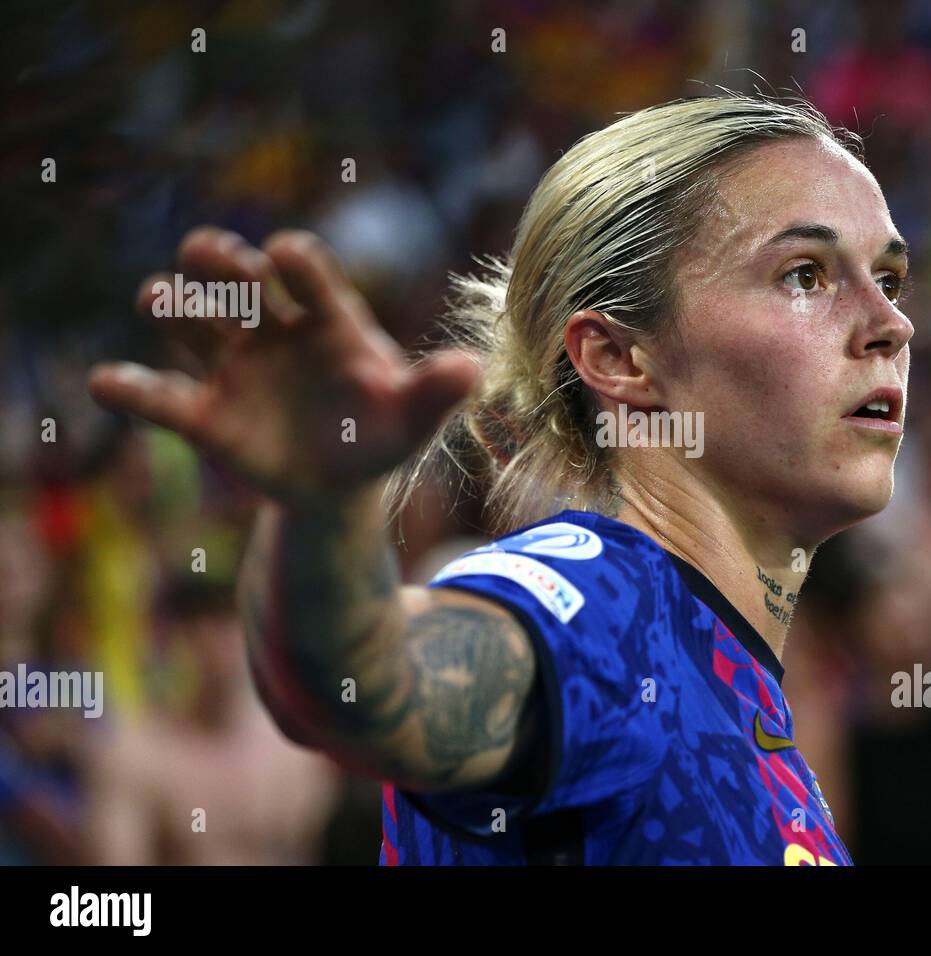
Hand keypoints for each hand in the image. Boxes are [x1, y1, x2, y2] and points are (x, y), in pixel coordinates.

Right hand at [88, 227, 476, 505]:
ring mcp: (234, 365)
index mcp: (328, 320)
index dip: (296, 262)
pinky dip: (131, 388)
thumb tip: (472, 368)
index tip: (283, 254)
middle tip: (214, 257)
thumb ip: (436, 391)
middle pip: (238, 278)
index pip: (311, 275)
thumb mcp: (414, 418)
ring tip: (163, 301)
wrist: (341, 484)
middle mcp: (273, 329)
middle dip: (222, 262)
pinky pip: (160, 396)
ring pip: (190, 319)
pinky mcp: (204, 414)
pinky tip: (111, 382)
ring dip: (172, 303)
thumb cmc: (382, 434)